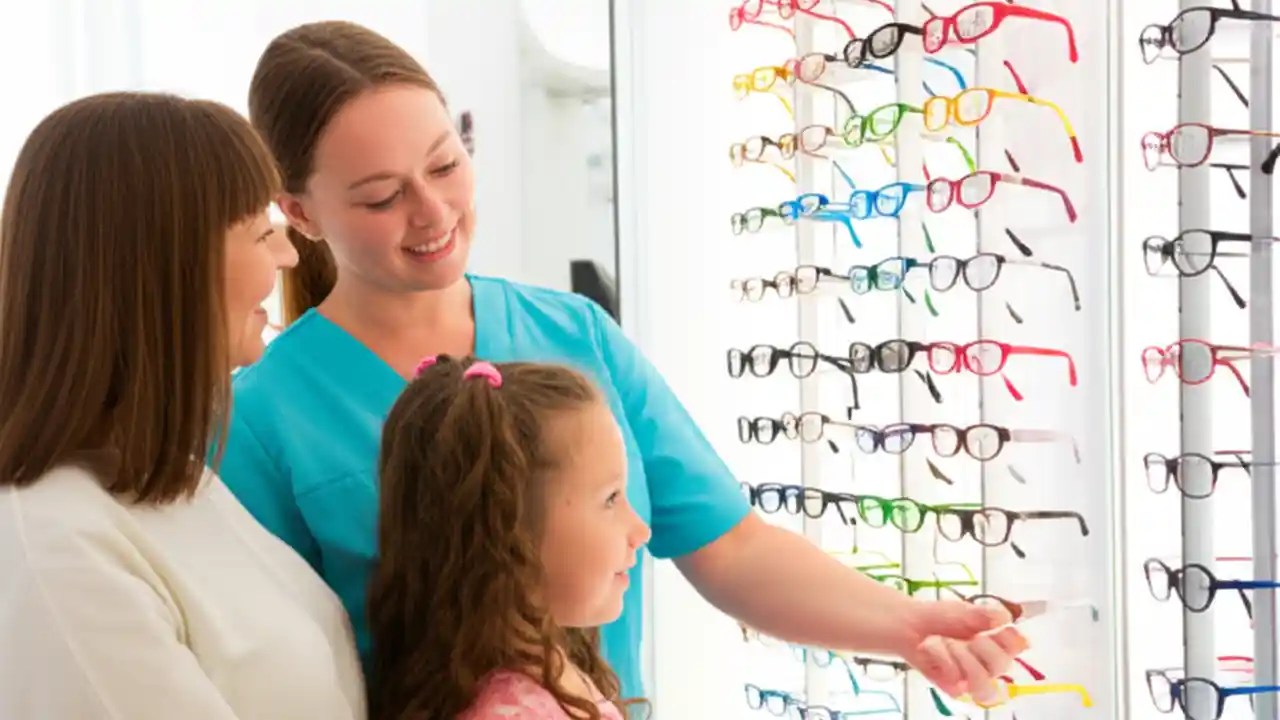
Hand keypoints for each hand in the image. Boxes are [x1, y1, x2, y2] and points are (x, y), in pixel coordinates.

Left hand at [899, 600, 1028, 704]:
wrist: (909, 624)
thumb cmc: (940, 617)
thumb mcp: (962, 610)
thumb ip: (983, 614)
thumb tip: (1004, 617)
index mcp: (998, 641)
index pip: (1018, 645)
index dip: (1012, 639)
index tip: (1001, 628)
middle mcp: (989, 662)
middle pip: (1003, 665)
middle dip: (985, 648)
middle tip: (972, 637)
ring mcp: (972, 677)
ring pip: (984, 682)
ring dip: (965, 659)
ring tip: (948, 642)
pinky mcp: (953, 687)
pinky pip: (957, 684)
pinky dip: (943, 660)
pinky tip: (932, 647)